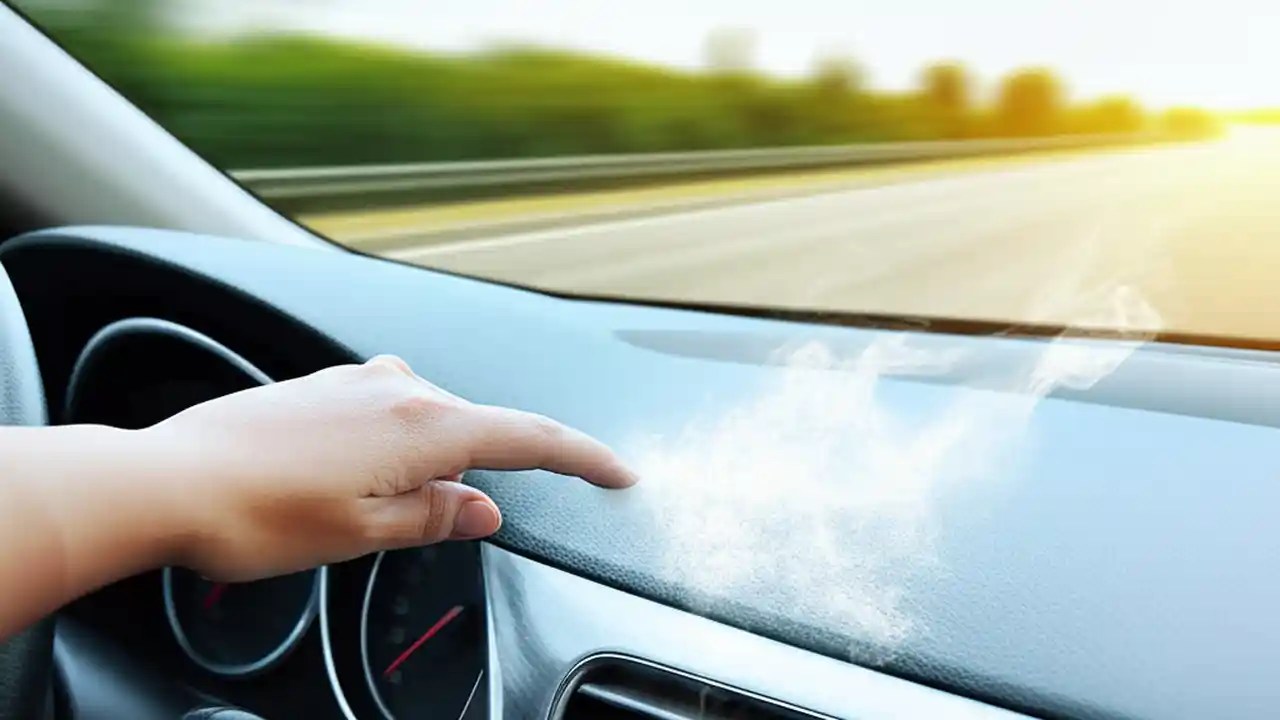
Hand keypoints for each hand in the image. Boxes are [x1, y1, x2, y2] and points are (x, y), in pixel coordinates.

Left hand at [144, 355, 636, 580]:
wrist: (167, 480)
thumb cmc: (255, 512)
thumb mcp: (364, 534)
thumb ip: (437, 516)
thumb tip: (483, 510)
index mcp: (422, 424)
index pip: (529, 438)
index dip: (582, 458)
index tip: (618, 473)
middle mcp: (397, 388)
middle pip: (478, 430)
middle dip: (485, 475)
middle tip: (456, 526)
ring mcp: (359, 381)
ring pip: (431, 422)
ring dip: (433, 463)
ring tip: (380, 512)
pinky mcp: (327, 385)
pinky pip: (390, 413)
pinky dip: (398, 446)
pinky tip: (361, 477)